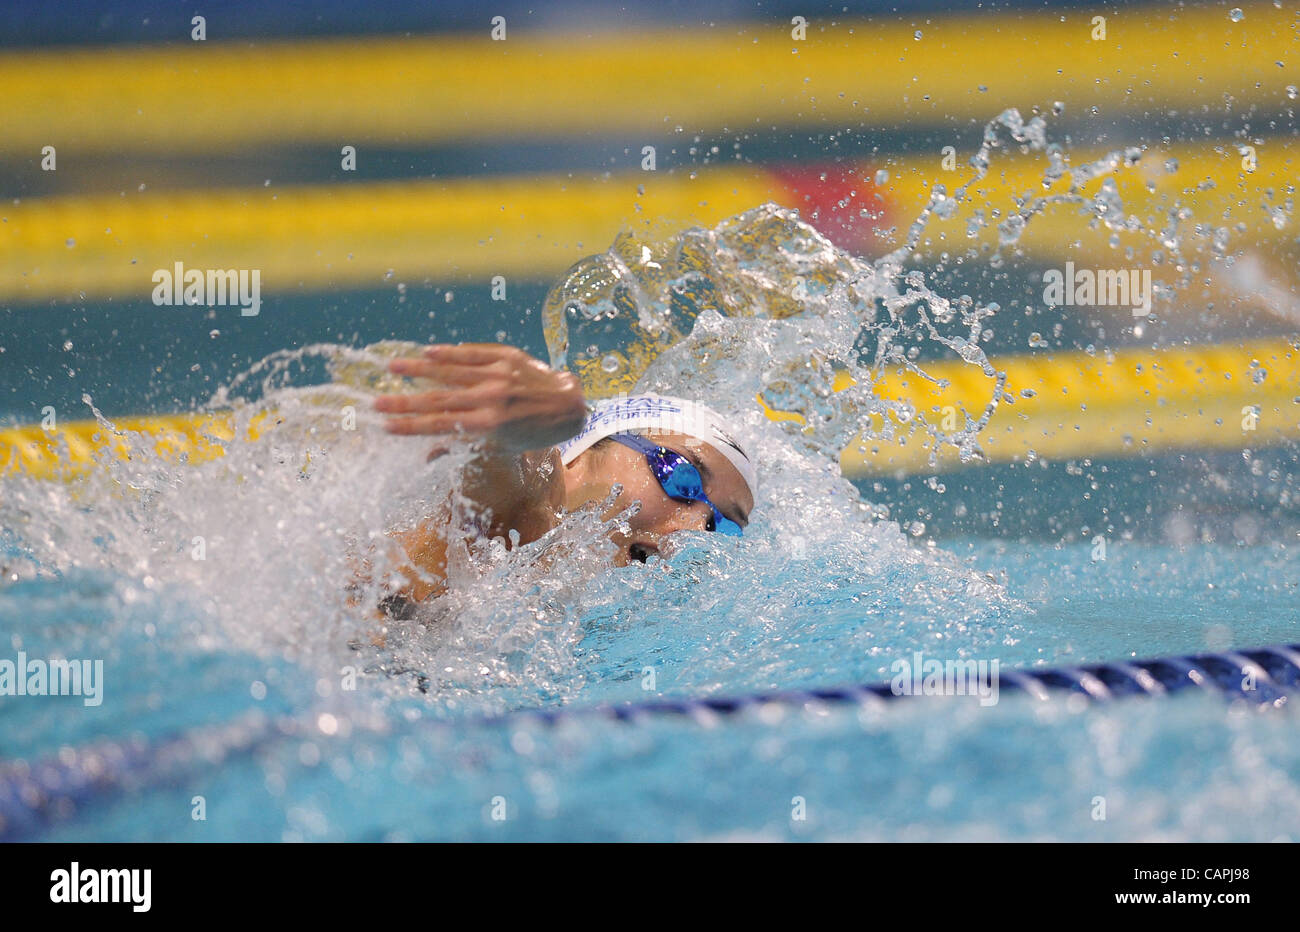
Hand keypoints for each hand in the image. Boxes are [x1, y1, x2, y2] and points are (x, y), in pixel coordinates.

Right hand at [373, 343, 586, 455]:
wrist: (567, 404)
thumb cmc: (532, 431)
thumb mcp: (500, 446)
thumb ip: (461, 446)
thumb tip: (425, 457)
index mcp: (489, 426)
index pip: (441, 426)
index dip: (411, 427)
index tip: (385, 426)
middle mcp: (492, 400)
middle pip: (439, 400)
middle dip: (404, 402)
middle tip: (376, 403)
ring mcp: (499, 376)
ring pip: (451, 372)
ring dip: (419, 370)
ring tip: (392, 367)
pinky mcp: (506, 357)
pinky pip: (472, 354)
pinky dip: (449, 354)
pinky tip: (426, 352)